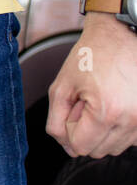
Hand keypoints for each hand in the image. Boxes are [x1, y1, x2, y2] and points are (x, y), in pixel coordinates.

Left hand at [46, 14, 136, 156]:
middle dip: (86, 130)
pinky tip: (116, 104)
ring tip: (103, 100)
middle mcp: (132, 120)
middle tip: (88, 102)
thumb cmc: (91, 56)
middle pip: (98, 150)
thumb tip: (67, 146)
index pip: (80, 147)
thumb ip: (56, 122)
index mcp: (106, 113)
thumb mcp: (61, 87)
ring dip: (104, 129)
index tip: (75, 106)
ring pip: (116, 146)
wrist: (122, 34)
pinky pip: (132, 137)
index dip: (70, 129)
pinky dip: (120, 127)